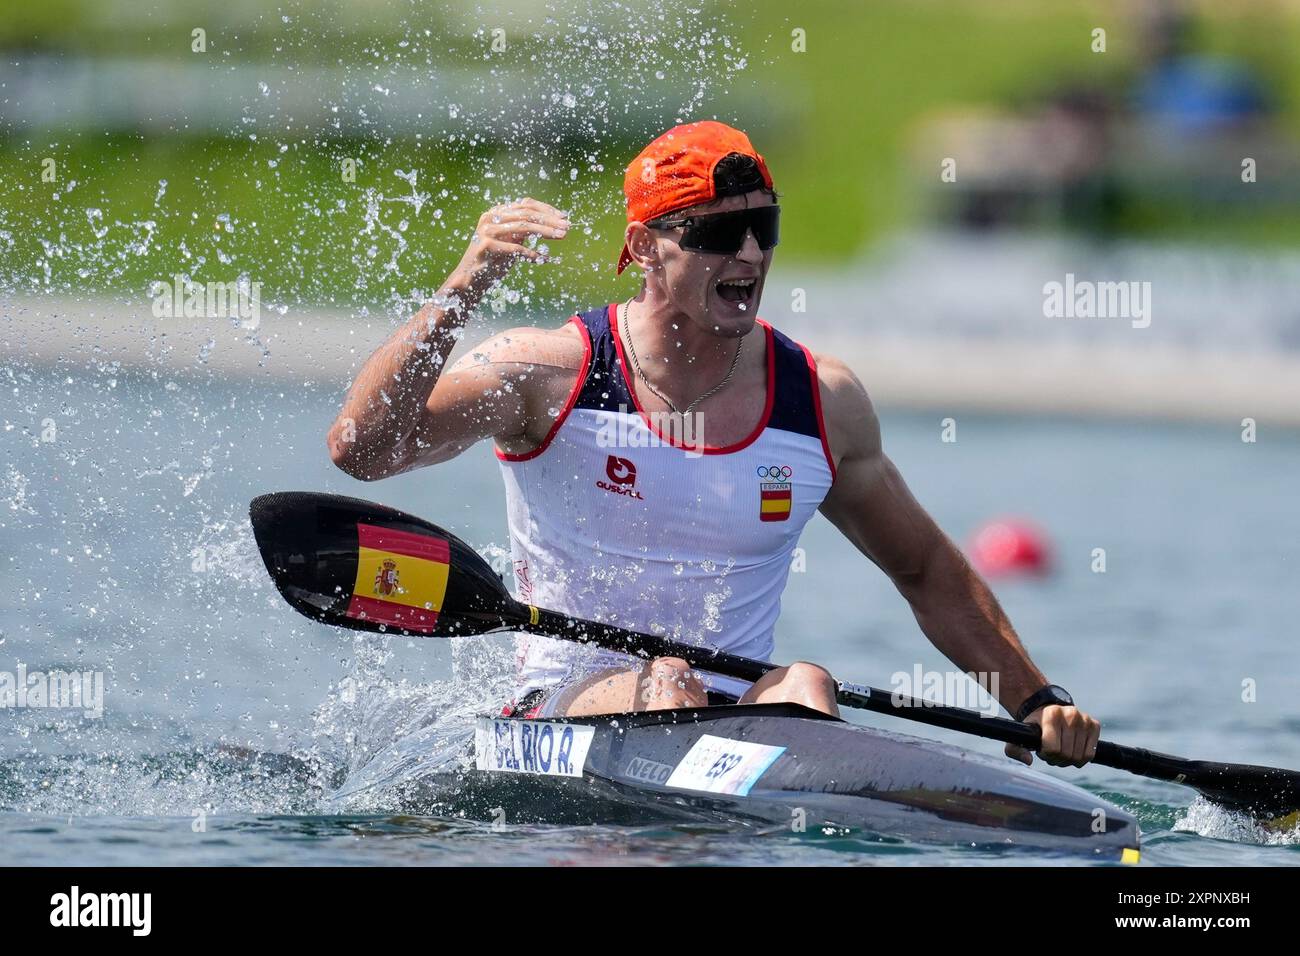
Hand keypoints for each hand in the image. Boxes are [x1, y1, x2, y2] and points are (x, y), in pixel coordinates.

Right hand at [448, 198, 569, 294]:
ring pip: (523, 227)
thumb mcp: (511, 241)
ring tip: (561, 237)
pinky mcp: (486, 246)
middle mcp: (490, 217)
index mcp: (496, 212)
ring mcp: (487, 230)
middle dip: (550, 219)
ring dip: (546, 232)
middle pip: (527, 213)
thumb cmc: (494, 262)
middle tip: (567, 227)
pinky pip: (516, 248)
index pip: (525, 205)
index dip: (546, 209)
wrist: (470, 280)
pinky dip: (532, 254)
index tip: (563, 217)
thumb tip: (553, 223)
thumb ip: (525, 230)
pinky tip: (544, 259)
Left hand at [1005, 704, 1099, 767]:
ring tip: (1061, 752)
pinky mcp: (1094, 725)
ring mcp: (1084, 719)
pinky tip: (1072, 751)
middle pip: (1066, 754)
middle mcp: (1070, 714)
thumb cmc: (1035, 727)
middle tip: (1051, 753)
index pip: (1052, 748)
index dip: (1046, 755)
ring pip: (1079, 756)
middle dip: (1057, 759)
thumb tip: (1028, 761)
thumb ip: (1016, 750)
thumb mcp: (1021, 736)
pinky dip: (1080, 759)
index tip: (1042, 751)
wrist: (1049, 710)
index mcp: (1051, 715)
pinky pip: (1090, 754)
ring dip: (1068, 761)